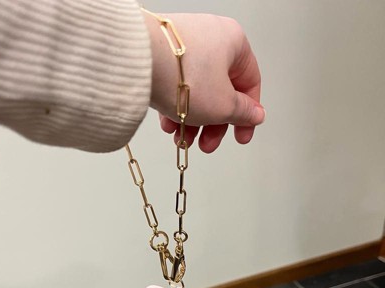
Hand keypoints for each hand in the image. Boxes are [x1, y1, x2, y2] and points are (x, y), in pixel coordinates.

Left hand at [143, 12, 264, 152]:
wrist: (137, 63)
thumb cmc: (183, 75)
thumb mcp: (223, 105)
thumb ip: (243, 112)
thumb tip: (254, 114)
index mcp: (234, 42)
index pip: (249, 84)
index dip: (247, 115)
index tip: (240, 136)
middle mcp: (211, 39)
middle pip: (221, 91)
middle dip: (213, 125)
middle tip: (207, 144)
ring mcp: (185, 46)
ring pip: (198, 92)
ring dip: (193, 121)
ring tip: (183, 139)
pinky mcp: (162, 54)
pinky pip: (177, 86)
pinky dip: (176, 107)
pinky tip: (168, 124)